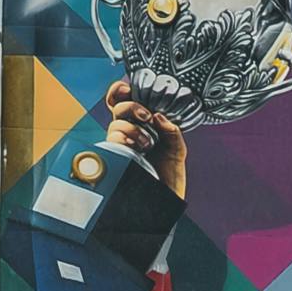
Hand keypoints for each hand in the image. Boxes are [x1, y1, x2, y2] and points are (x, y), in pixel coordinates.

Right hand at [105, 79, 187, 203]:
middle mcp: (129, 133)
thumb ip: (172, 131)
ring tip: (147, 143)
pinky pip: (114, 141)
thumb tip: (159, 116)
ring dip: (132, 129)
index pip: (123, 101)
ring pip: (115, 125)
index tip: (128, 89)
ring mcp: (122, 146)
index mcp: (142, 125)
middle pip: (117, 108)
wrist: (166, 201)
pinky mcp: (118, 159)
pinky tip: (136, 149)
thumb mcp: (177, 150)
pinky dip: (126, 140)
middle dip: (130, 107)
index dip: (120, 90)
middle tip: (146, 117)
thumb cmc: (170, 177)